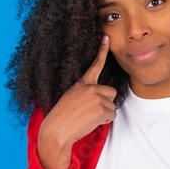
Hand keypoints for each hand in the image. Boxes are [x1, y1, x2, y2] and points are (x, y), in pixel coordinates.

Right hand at [36, 35, 117, 168]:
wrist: (57, 130)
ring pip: (112, 106)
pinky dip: (105, 121)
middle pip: (112, 92)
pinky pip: (112, 115)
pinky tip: (91, 122)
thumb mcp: (71, 98)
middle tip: (92, 110)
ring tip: (88, 117)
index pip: (95, 65)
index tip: (107, 39)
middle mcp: (91, 88)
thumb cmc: (62, 117)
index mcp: (82, 83)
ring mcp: (97, 98)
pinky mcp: (101, 109)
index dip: (102, 51)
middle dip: (107, 102)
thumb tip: (99, 99)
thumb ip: (85, 94)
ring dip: (104, 114)